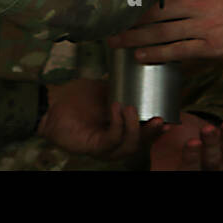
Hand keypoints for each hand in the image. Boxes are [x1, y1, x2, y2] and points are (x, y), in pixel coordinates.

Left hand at [36, 78, 164, 161]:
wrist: (52, 101)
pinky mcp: (93, 147)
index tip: (171, 117)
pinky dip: (117, 125)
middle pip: (139, 145)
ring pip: (128, 147)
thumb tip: (139, 75)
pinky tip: (117, 107)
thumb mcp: (105, 89)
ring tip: (131, 108)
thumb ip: (122, 89)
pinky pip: (111, 141)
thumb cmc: (76, 97)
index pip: (143, 135)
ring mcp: (103, 147)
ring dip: (134, 128)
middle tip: (160, 119)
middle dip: (152, 133)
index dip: (158, 129)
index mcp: (119, 130)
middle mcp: (113, 142)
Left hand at [107, 0, 222, 61]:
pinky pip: (179, 50)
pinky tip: (141, 56)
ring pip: (163, 32)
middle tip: (105, 22)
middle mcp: (197, 3)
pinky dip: (158, 54)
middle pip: (155, 10)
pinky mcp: (210, 46)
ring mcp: (203, 25)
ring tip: (115, 42)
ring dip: (136, 38)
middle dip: (129, 18)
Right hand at [150, 113, 222, 170]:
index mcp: (173, 171)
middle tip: (193, 142)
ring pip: (213, 161)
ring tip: (208, 129)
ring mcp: (214, 166)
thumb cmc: (172, 136)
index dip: (179, 163)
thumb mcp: (159, 136)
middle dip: (193, 158)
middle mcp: (194, 172)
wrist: (195, 130)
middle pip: (194, 171)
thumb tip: (154, 122)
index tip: (174, 148)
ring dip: (212, 144)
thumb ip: (154, 131)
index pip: (177, 171)